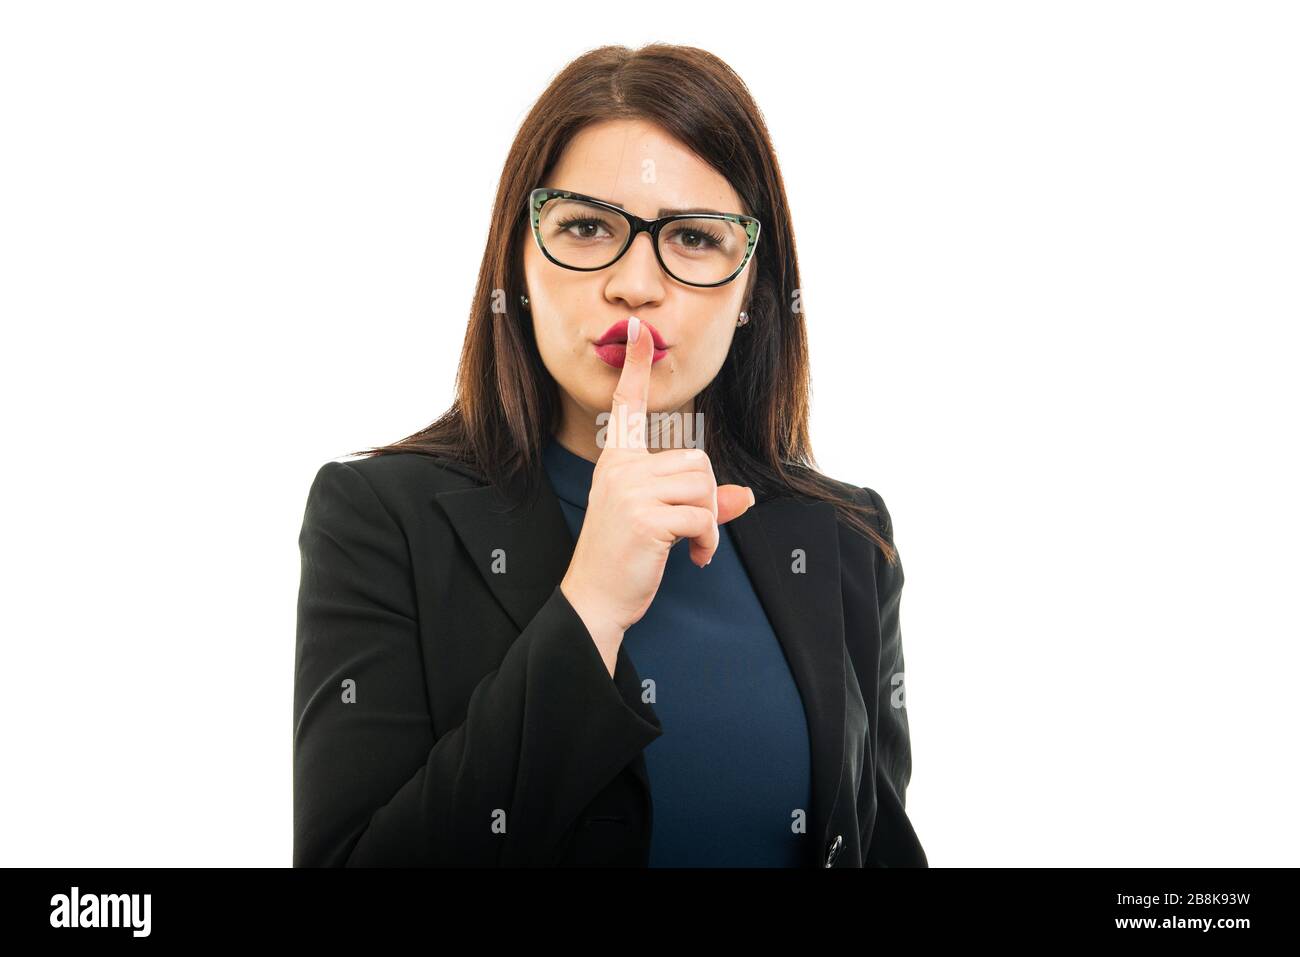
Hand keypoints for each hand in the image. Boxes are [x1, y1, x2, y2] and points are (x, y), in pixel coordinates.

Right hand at [560, 315, 755, 668]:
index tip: (636, 331)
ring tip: (693, 548)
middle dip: (707, 499)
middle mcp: (620, 469)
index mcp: (617, 463)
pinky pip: (702, 515)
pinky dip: (708, 540)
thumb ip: (700, 504)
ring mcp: (629, 491)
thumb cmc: (625, 561)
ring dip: (710, 523)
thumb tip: (745, 497)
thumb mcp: (661, 524)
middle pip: (696, 460)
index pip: (628, 408)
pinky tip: (695, 559)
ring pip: (703, 485)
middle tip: (696, 534)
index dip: (634, 369)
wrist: (595, 602)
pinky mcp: (645, 517)